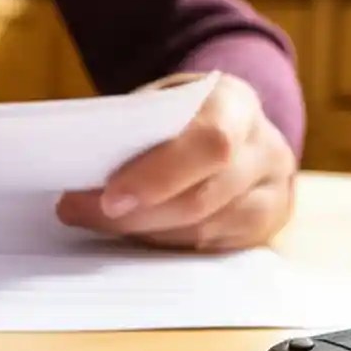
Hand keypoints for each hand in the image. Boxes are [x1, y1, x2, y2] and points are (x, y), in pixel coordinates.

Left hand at [56, 73, 295, 250]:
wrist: (234, 124)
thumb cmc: (184, 113)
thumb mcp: (162, 102)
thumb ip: (134, 130)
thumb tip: (82, 175)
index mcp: (236, 103)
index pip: (210, 142)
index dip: (159, 175)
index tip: (109, 198)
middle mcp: (264, 148)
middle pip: (202, 198)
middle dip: (135, 214)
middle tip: (79, 212)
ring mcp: (272, 191)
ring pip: (203, 230)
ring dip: (143, 231)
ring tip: (97, 220)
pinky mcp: (264, 226)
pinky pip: (209, 248)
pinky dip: (164, 243)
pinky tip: (134, 232)